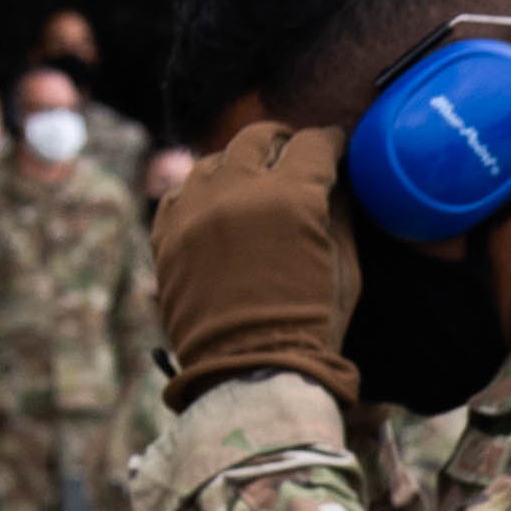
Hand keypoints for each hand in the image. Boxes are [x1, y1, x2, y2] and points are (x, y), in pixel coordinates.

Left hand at [151, 121, 362, 402]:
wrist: (250, 373)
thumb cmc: (311, 325)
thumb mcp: (344, 268)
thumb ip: (339, 214)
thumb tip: (337, 181)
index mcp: (291, 200)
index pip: (314, 145)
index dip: (331, 141)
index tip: (337, 146)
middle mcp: (236, 192)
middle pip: (259, 138)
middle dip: (284, 142)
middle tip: (296, 156)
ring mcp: (194, 211)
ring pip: (215, 159)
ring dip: (240, 164)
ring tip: (254, 183)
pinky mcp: (165, 235)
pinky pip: (180, 192)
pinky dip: (202, 192)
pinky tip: (217, 207)